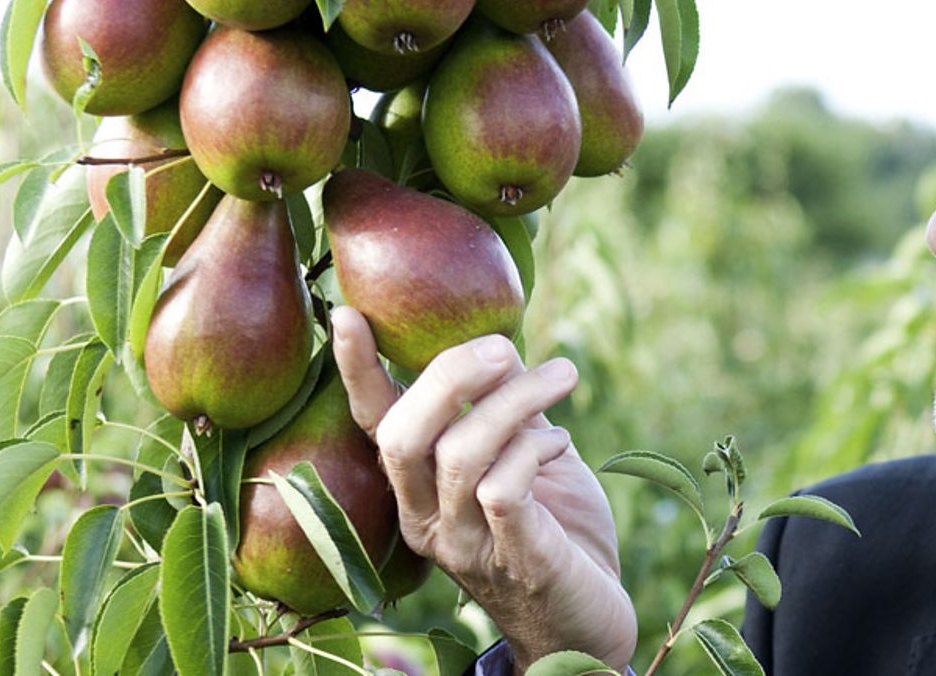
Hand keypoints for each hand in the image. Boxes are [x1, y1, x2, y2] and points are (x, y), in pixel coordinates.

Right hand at [331, 307, 636, 673]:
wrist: (589, 623)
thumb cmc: (557, 531)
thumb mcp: (526, 460)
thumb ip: (504, 412)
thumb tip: (497, 346)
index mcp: (418, 491)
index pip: (375, 427)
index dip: (357, 372)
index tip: (346, 312)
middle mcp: (426, 520)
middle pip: (404, 437)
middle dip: (448, 377)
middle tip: (503, 347)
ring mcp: (465, 545)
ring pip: (461, 454)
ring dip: (515, 401)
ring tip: (562, 375)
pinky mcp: (514, 560)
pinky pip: (504, 489)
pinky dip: (535, 448)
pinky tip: (564, 439)